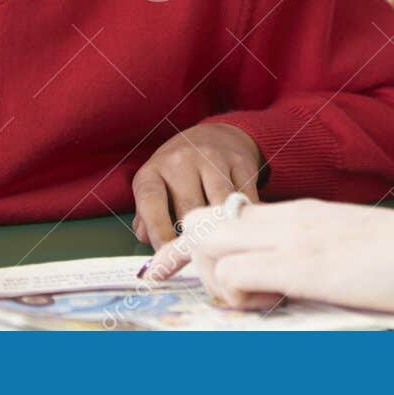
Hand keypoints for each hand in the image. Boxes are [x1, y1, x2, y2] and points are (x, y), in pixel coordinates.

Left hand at [131, 121, 262, 246]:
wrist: (215, 136)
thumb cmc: (178, 175)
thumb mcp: (156, 191)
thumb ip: (149, 222)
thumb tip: (159, 251)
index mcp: (153, 171)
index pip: (151, 202)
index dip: (159, 231)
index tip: (168, 255)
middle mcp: (180, 161)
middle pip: (189, 208)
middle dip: (195, 237)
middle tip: (200, 258)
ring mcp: (212, 158)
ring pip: (218, 204)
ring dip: (222, 228)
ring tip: (223, 246)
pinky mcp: (240, 162)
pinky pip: (244, 198)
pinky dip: (244, 217)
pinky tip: (241, 227)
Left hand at [144, 199, 393, 314]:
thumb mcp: (355, 249)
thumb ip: (320, 256)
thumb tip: (294, 282)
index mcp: (302, 213)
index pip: (228, 216)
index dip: (197, 244)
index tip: (187, 270)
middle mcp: (290, 217)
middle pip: (204, 224)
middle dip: (191, 262)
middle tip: (220, 294)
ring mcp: (296, 238)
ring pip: (208, 245)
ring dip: (214, 282)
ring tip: (254, 303)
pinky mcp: (306, 266)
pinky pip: (234, 275)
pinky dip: (235, 297)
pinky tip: (269, 306)